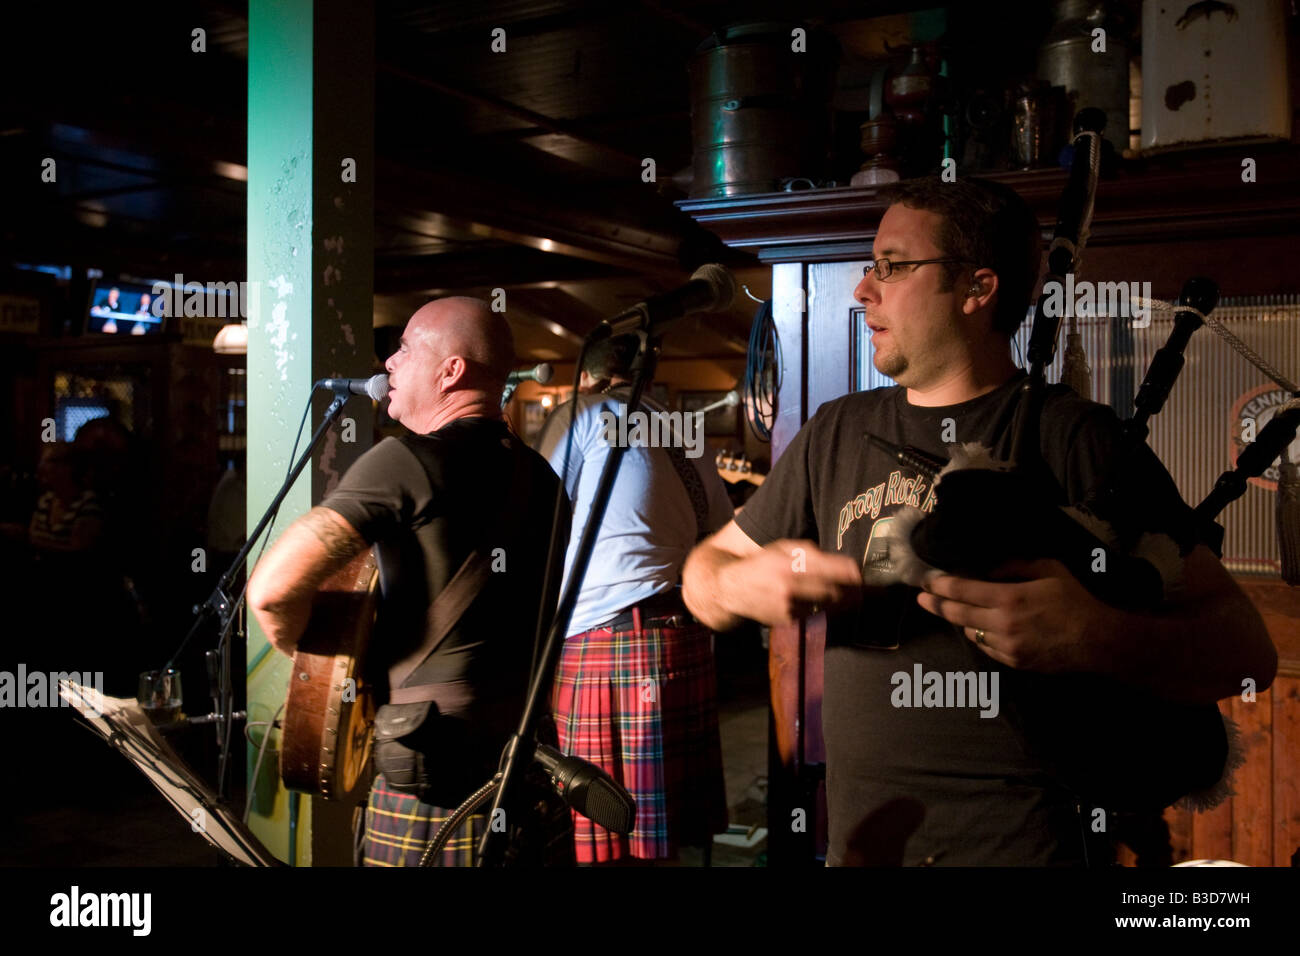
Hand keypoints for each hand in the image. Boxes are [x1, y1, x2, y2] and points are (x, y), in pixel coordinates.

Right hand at [720, 538, 863, 626]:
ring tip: (854, 596)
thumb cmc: (762, 563)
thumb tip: (844, 565)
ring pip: (829, 606)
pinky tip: (825, 601)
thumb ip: (812, 553)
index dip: (855, 573)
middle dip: (856, 591)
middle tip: (870, 590)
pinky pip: (815, 614)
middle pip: (838, 592)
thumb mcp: (783, 547)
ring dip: (843, 601)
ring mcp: (789, 607)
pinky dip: (824, 608)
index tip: (864, 574)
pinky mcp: (788, 621)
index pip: (835, 570)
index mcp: (791, 563)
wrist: (732, 589)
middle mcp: (791, 587)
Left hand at [914, 558, 1117, 672]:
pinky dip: (980, 635)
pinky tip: (979, 627)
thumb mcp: (1048, 569)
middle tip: (921, 598)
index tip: (926, 581)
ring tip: (952, 609)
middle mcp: (1002, 623)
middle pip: (957, 614)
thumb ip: (1014, 566)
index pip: (962, 590)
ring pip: (970, 632)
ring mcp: (1006, 646)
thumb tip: (988, 571)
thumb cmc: (1074, 600)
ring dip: (960, 620)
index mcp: (1009, 598)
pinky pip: (986, 647)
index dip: (940, 585)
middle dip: (936, 604)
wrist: (1096, 640)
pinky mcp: (1013, 661)